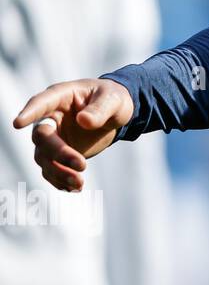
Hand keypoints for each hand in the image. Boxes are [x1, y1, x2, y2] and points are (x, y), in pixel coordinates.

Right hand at [11, 78, 134, 191]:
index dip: (29, 113)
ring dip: (59, 172)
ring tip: (79, 183)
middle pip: (42, 137)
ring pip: (44, 158)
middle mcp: (50, 118)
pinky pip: (50, 170)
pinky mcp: (57, 154)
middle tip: (82, 165)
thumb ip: (100, 109)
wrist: (114, 114)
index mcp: (60, 97)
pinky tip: (74, 188)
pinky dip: (60, 181)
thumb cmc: (113, 100)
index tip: (18, 124)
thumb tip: (84, 120)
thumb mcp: (114, 100)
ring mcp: (52, 137)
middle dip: (58, 153)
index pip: (40, 103)